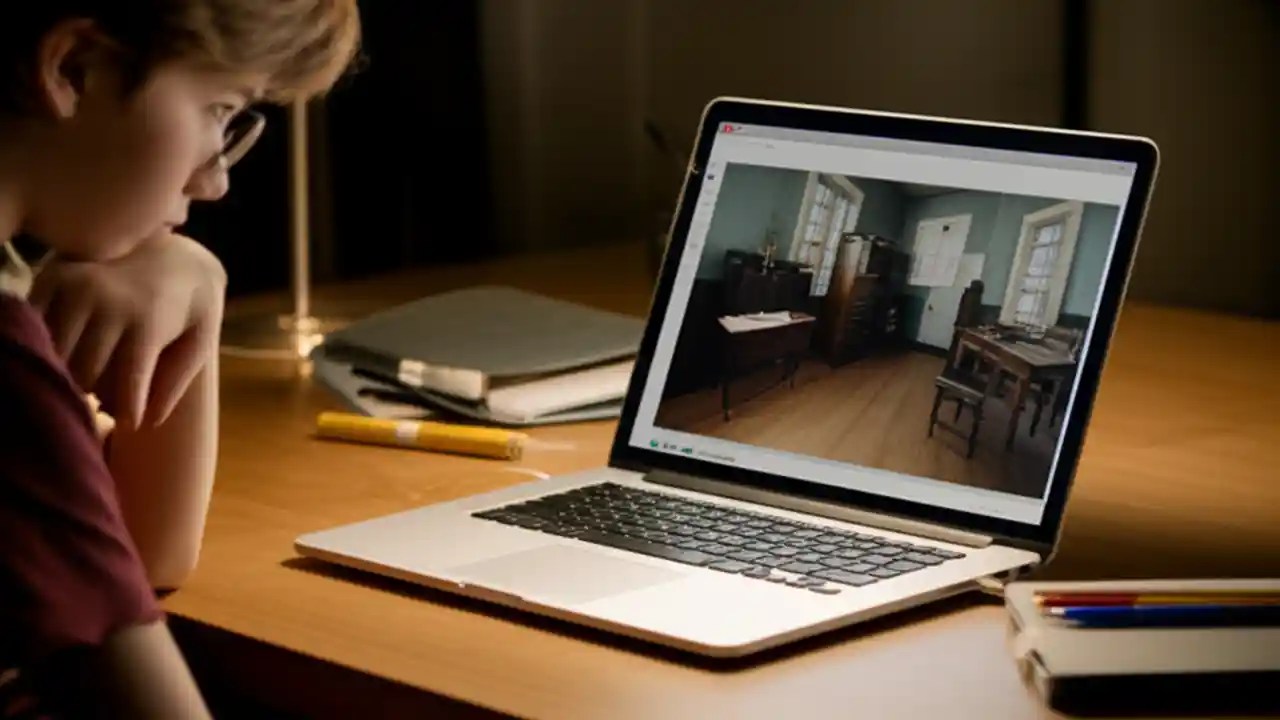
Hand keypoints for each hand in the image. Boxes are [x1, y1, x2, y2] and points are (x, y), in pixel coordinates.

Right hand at [29, 233, 226, 428]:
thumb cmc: (190, 305)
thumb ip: (178, 381)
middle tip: (108, 396)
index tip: (130, 423)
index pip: (129, 382)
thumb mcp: (200, 339)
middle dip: (96, 393)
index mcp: (148, 320)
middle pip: (84, 373)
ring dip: (69, 371)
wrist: (174, 250)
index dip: (128, 410)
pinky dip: (47, 344)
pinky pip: (36, 325)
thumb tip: (150, 422)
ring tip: (91, 373)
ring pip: (55, 353)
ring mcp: (75, 287)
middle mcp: (107, 303)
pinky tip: (68, 349)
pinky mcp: (53, 276)